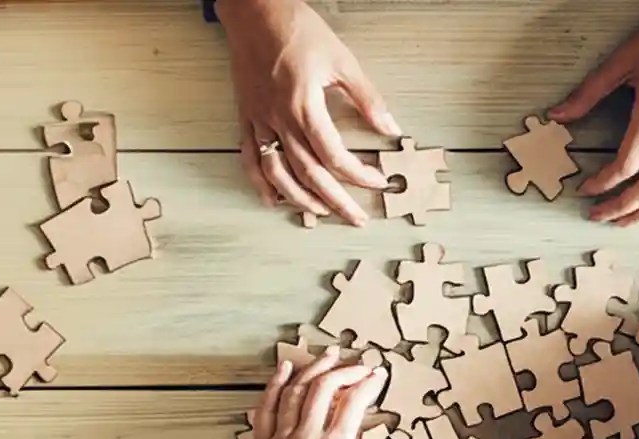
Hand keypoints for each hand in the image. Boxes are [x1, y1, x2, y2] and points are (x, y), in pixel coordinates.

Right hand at [219, 0, 400, 225]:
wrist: (255, 11)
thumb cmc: (298, 30)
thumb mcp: (343, 61)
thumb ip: (368, 98)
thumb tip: (390, 127)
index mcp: (304, 106)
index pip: (334, 155)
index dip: (359, 174)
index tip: (378, 181)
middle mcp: (279, 119)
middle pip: (309, 173)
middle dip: (336, 200)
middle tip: (356, 218)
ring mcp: (259, 120)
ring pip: (278, 172)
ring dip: (300, 198)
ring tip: (321, 213)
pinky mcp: (247, 117)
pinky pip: (250, 158)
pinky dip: (261, 182)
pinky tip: (274, 199)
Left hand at [238, 349, 385, 438]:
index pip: (354, 404)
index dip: (369, 384)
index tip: (379, 375)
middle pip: (325, 388)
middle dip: (345, 370)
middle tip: (359, 365)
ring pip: (296, 391)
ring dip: (314, 369)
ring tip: (328, 356)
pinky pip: (267, 407)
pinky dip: (276, 384)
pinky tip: (285, 369)